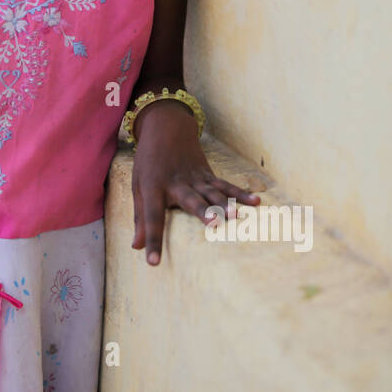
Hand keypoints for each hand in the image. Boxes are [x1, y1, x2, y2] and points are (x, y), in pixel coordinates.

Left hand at [130, 100, 260, 265]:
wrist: (166, 129)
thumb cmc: (148, 164)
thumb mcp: (138, 187)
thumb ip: (140, 218)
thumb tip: (136, 247)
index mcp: (153, 188)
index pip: (151, 218)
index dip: (152, 240)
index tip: (153, 261)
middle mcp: (176, 184)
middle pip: (189, 200)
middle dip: (201, 211)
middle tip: (213, 224)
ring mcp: (194, 178)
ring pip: (212, 192)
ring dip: (225, 204)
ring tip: (237, 217)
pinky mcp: (208, 174)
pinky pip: (225, 185)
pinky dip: (240, 194)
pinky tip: (255, 202)